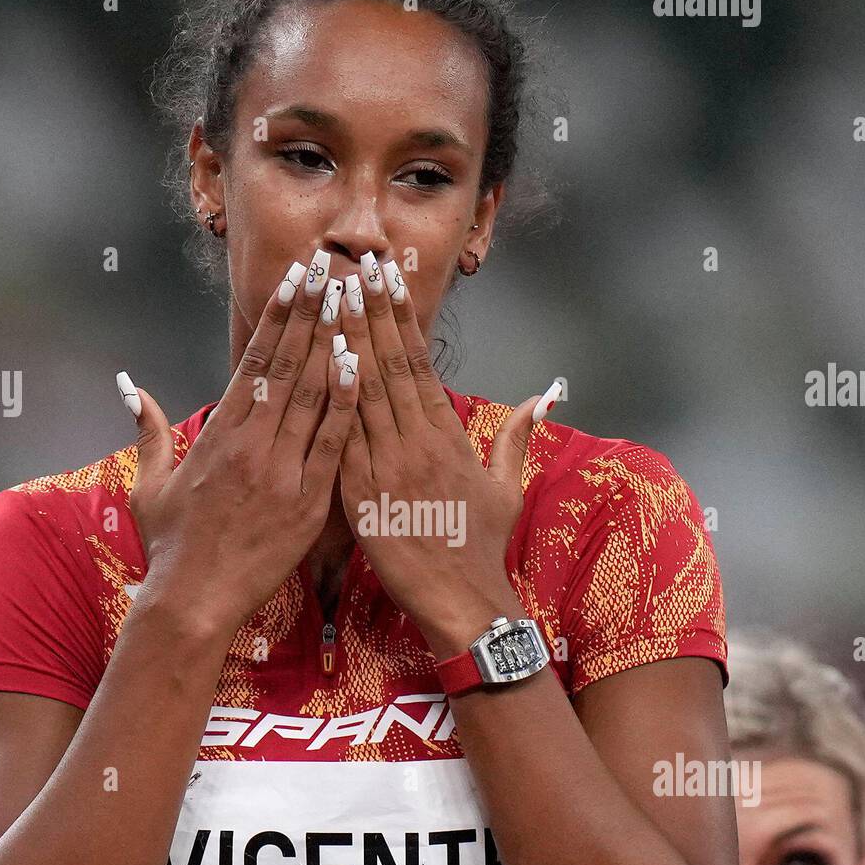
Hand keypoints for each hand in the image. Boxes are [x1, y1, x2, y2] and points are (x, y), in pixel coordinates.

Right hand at [119, 250, 357, 639]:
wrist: (193, 601)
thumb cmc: (171, 546)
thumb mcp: (150, 485)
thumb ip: (149, 432)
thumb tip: (131, 388)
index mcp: (218, 435)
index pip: (254, 362)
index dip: (278, 317)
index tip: (295, 281)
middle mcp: (251, 445)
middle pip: (288, 366)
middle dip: (312, 314)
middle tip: (332, 270)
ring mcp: (281, 472)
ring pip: (312, 396)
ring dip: (335, 345)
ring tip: (353, 303)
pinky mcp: (306, 503)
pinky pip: (332, 444)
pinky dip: (346, 404)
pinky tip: (363, 367)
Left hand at [337, 252, 541, 655]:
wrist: (463, 603)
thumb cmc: (482, 548)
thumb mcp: (505, 489)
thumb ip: (515, 438)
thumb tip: (541, 396)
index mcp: (447, 436)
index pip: (419, 363)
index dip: (400, 316)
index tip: (387, 276)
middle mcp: (418, 443)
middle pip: (390, 364)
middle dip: (371, 310)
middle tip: (355, 262)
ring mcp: (390, 467)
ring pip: (365, 391)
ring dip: (348, 339)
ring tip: (332, 294)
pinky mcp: (364, 495)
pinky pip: (344, 438)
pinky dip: (334, 398)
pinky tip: (322, 361)